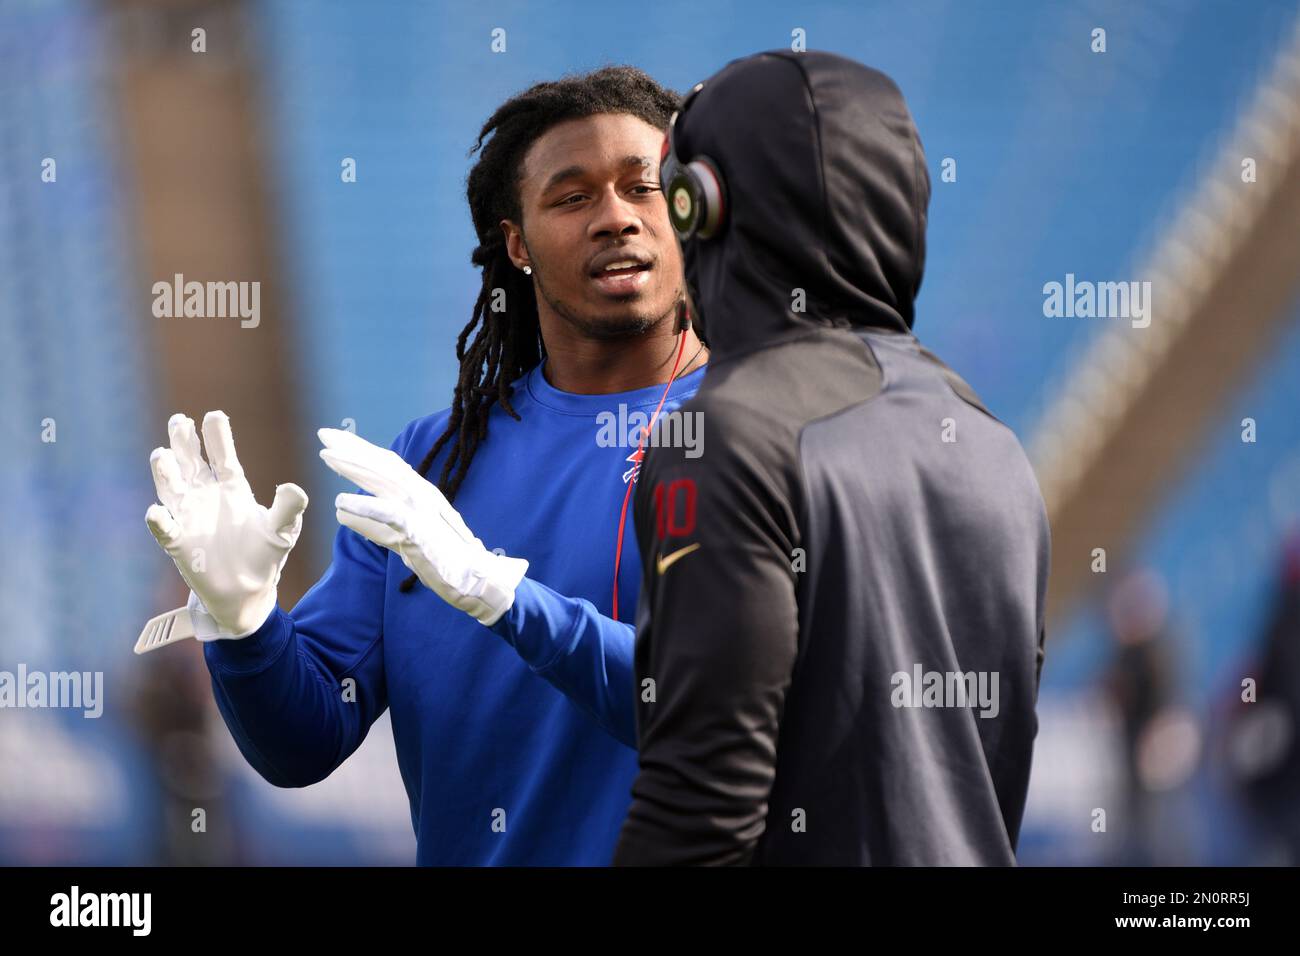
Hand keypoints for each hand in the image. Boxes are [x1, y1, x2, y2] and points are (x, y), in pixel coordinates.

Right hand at [145, 411, 307, 637]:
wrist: (248, 592)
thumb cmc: (265, 555)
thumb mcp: (283, 530)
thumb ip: (288, 508)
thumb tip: (292, 487)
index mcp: (233, 490)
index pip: (224, 458)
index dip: (218, 438)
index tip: (214, 415)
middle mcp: (207, 498)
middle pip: (192, 464)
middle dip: (185, 443)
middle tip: (180, 420)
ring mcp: (189, 518)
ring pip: (172, 489)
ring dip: (165, 473)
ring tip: (162, 455)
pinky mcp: (178, 543)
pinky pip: (164, 529)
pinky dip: (159, 521)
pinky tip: (156, 512)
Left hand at [317, 427, 526, 625]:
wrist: (474, 578)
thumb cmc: (440, 558)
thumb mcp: (400, 538)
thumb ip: (372, 525)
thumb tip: (342, 513)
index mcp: (417, 493)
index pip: (385, 466)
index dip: (359, 451)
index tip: (333, 441)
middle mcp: (420, 494)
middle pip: (382, 466)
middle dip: (352, 450)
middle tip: (324, 435)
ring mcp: (421, 510)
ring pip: (384, 482)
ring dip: (354, 468)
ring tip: (327, 457)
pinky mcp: (419, 531)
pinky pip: (388, 515)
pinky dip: (365, 507)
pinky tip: (341, 501)